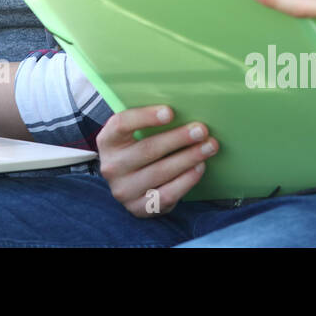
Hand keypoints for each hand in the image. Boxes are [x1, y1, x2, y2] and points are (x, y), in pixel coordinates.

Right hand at [97, 105, 216, 217]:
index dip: (145, 117)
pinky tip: (199, 167)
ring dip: (188, 158)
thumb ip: (148, 121)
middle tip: (201, 130)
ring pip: (160, 172)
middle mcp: (111, 166)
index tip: (170, 112)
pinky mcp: (139, 208)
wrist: (128, 183)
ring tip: (208, 147)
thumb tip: (183, 108)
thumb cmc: (137, 148)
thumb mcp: (133, 133)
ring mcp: (124, 190)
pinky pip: (167, 194)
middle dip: (178, 138)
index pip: (121, 124)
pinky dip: (186, 180)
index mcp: (107, 141)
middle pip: (147, 149)